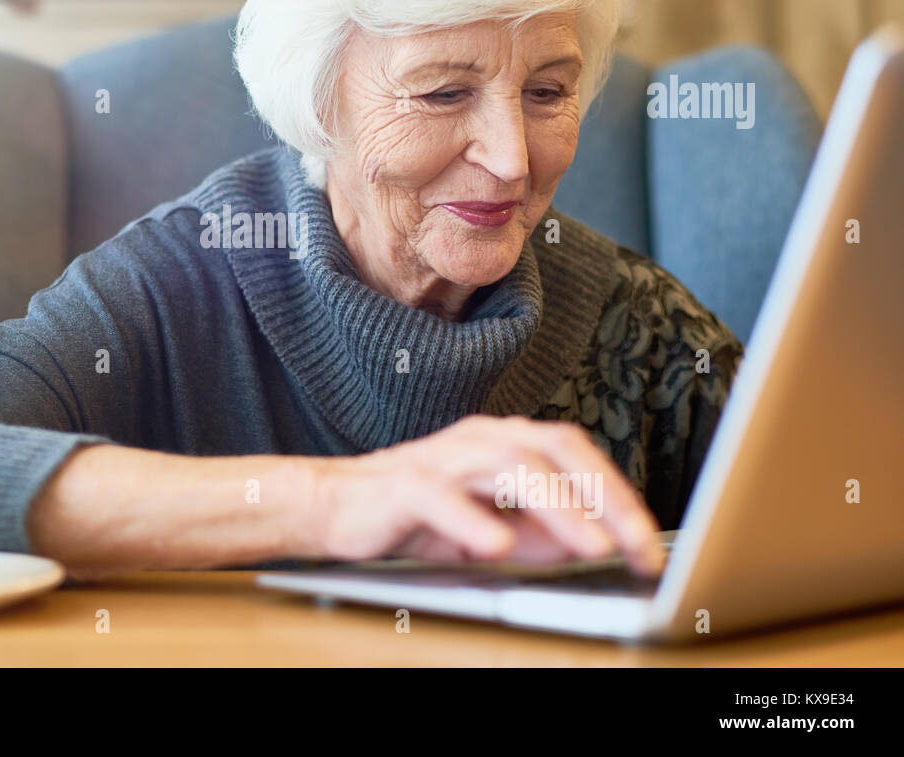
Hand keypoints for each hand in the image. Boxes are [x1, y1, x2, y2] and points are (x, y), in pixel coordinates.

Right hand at [309, 414, 665, 574]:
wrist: (334, 506)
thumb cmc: (415, 516)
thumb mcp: (492, 528)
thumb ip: (541, 532)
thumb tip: (599, 544)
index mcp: (505, 441)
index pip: (577, 453)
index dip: (619, 494)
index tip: (650, 544)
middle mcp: (480, 439)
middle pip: (554, 448)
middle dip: (604, 495)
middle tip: (636, 543)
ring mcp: (442, 457)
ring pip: (509, 466)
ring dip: (557, 506)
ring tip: (591, 546)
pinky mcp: (404, 484)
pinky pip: (441, 498)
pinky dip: (472, 520)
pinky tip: (498, 546)